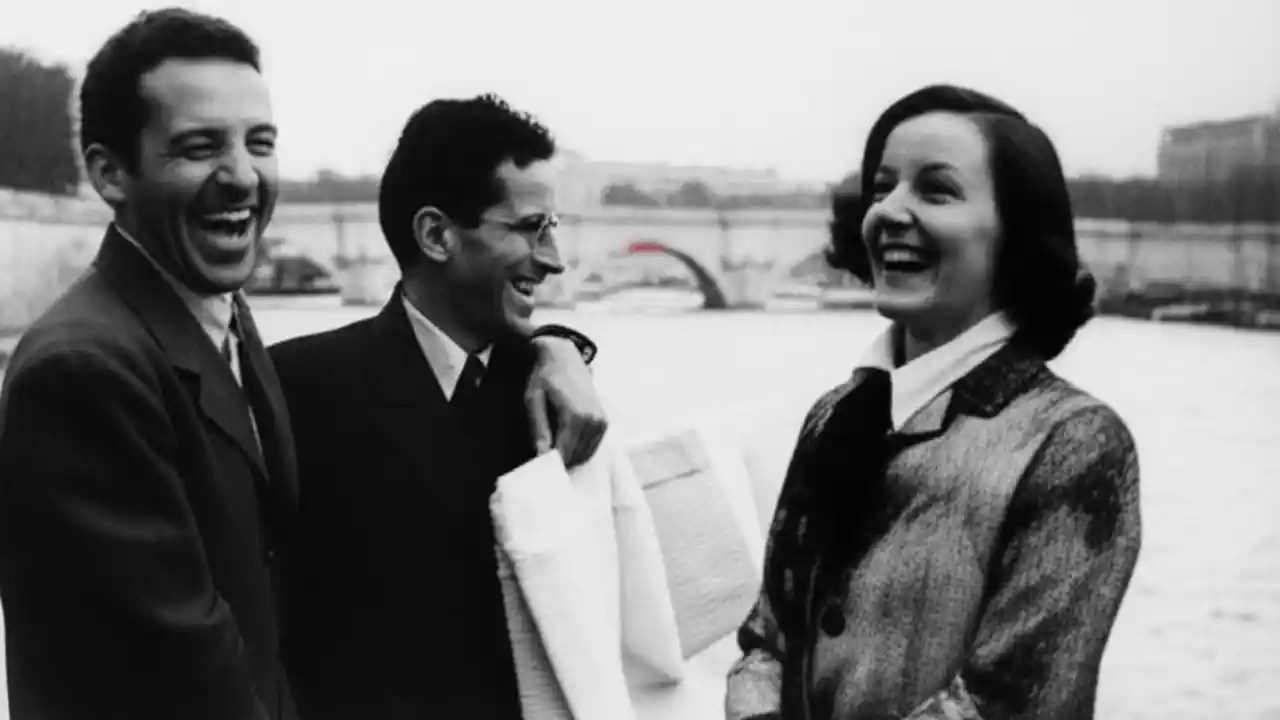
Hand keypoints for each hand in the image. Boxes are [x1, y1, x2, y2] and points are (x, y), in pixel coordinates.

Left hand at [526, 336, 607, 467]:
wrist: (563, 355)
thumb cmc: (545, 376)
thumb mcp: (534, 400)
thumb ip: (539, 428)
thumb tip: (541, 454)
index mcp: (576, 416)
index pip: (564, 453)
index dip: (550, 463)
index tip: (538, 465)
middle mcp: (594, 420)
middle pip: (576, 456)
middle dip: (560, 460)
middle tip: (543, 455)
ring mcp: (602, 421)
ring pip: (586, 454)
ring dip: (570, 455)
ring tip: (553, 445)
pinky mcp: (604, 421)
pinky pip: (593, 445)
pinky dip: (580, 448)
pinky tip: (565, 440)